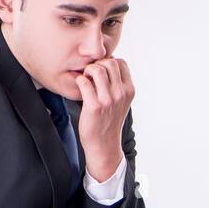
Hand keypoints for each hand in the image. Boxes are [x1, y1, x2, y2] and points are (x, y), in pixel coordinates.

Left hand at [75, 57, 133, 181]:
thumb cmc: (109, 121)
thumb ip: (118, 84)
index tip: (102, 72)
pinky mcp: (94, 106)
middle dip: (98, 64)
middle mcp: (121, 94)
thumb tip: (108, 63)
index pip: (121, 62)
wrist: (104, 145)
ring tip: (86, 80)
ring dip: (88, 71)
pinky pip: (83, 81)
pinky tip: (80, 88)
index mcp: (129, 90)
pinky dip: (79, 81)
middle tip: (91, 75)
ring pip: (97, 69)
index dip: (109, 62)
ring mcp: (108, 100)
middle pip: (109, 62)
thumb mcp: (122, 102)